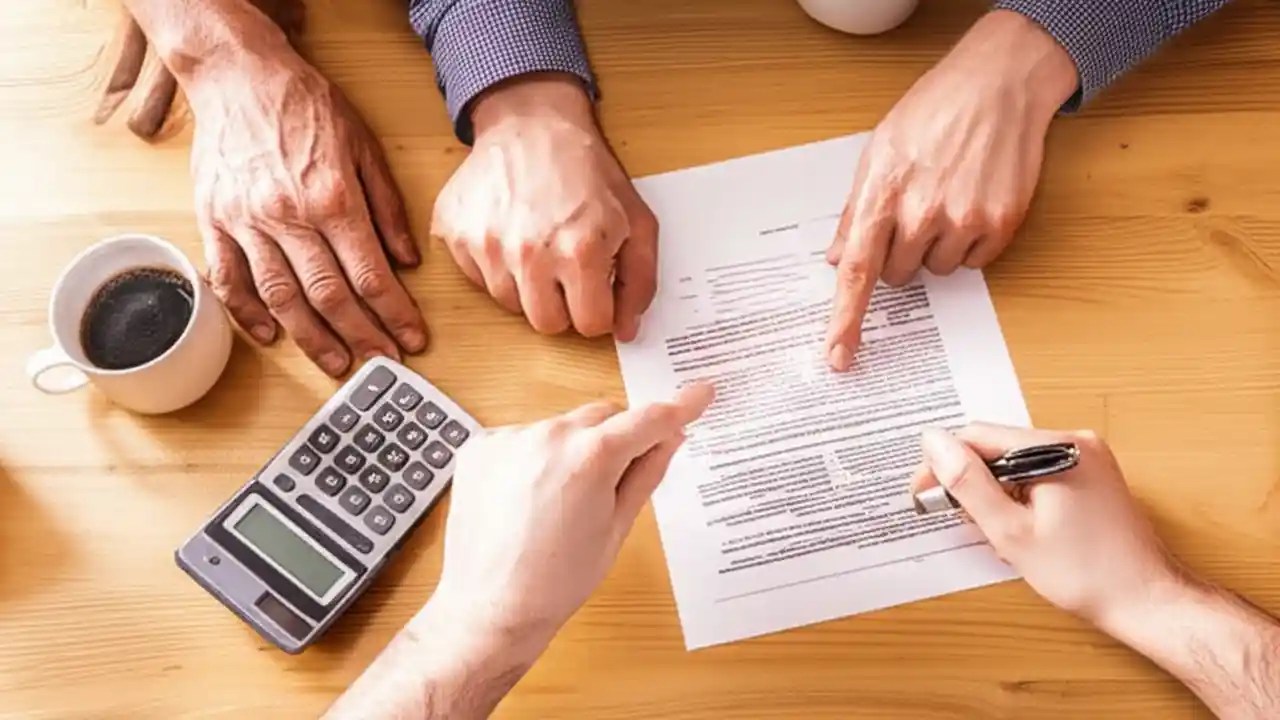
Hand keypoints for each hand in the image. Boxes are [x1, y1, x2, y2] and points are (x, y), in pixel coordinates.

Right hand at [184, 20, 425, 375]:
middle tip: (381, 362)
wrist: (239, 75)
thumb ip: (387, 207)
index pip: (371, 275)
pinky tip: (270, 335)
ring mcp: (247, 222)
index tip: (412, 339)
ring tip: (336, 363)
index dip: (395, 315)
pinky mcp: (214, 221)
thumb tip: (407, 260)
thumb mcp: (364, 147)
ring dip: (311, 338)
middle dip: (361, 337)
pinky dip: (247, 314)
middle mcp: (289, 217)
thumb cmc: (305, 106)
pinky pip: (228, 280)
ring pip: (281, 298)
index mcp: (333, 198)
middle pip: (330, 296)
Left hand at [428, 383, 714, 653]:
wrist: (492, 606)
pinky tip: (527, 498)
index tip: (701, 392)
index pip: (649, 418)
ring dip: (573, 448)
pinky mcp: (481, 446)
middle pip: (604, 414)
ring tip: (559, 501)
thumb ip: (647, 473)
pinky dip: (534, 457)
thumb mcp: (617, 527)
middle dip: (618, 437)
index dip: (681, 405)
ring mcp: (511, 437)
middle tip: (615, 480)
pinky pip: (523, 438)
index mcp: (593, 456)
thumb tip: (672, 437)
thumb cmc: (559, 578)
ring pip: (562, 426)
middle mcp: (551, 434)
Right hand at [431, 73, 657, 339]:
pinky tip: (510, 232)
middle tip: (566, 269)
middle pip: (547, 324)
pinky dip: (496, 266)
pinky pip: (478, 279)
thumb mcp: (637, 220)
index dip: (597, 308)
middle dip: (563, 304)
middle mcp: (530, 255)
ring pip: (510, 304)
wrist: (531, 123)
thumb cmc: (586, 170)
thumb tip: (626, 330)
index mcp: (581, 252)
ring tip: (538, 244)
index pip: (590, 324)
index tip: (595, 287)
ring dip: (527, 285)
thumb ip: (640, 281)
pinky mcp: (456, 237)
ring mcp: (488, 247)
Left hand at [824, 10, 1078, 369]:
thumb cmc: (933, 112)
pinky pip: (975, 261)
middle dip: (899, 254)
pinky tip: (972, 201)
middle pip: (898, 276)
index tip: (838, 355)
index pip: (856, 272)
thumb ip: (855, 211)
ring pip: (937, 270)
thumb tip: (836, 260)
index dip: (845, 319)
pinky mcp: (1001, 222)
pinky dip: (971, 241)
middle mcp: (921, 212)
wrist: (997, 84)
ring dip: (937, 247)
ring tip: (947, 197)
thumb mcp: (877, 152)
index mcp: (882, 195)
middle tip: (914, 211)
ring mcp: (964, 218)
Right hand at [911, 424, 1179, 626]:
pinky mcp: (1092, 473)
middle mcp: (1075, 441)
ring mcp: (1088, 456)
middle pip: (998, 445)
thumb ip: (968, 483)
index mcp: (1057, 449)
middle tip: (960, 519)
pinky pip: (1039, 470)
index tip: (924, 493)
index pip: (978, 436)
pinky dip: (1019, 494)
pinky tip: (1020, 526)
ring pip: (1016, 460)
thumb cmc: (1086, 574)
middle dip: (971, 480)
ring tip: (996, 530)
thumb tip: (934, 443)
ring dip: (995, 490)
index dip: (943, 464)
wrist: (1146, 599)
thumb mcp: (1011, 531)